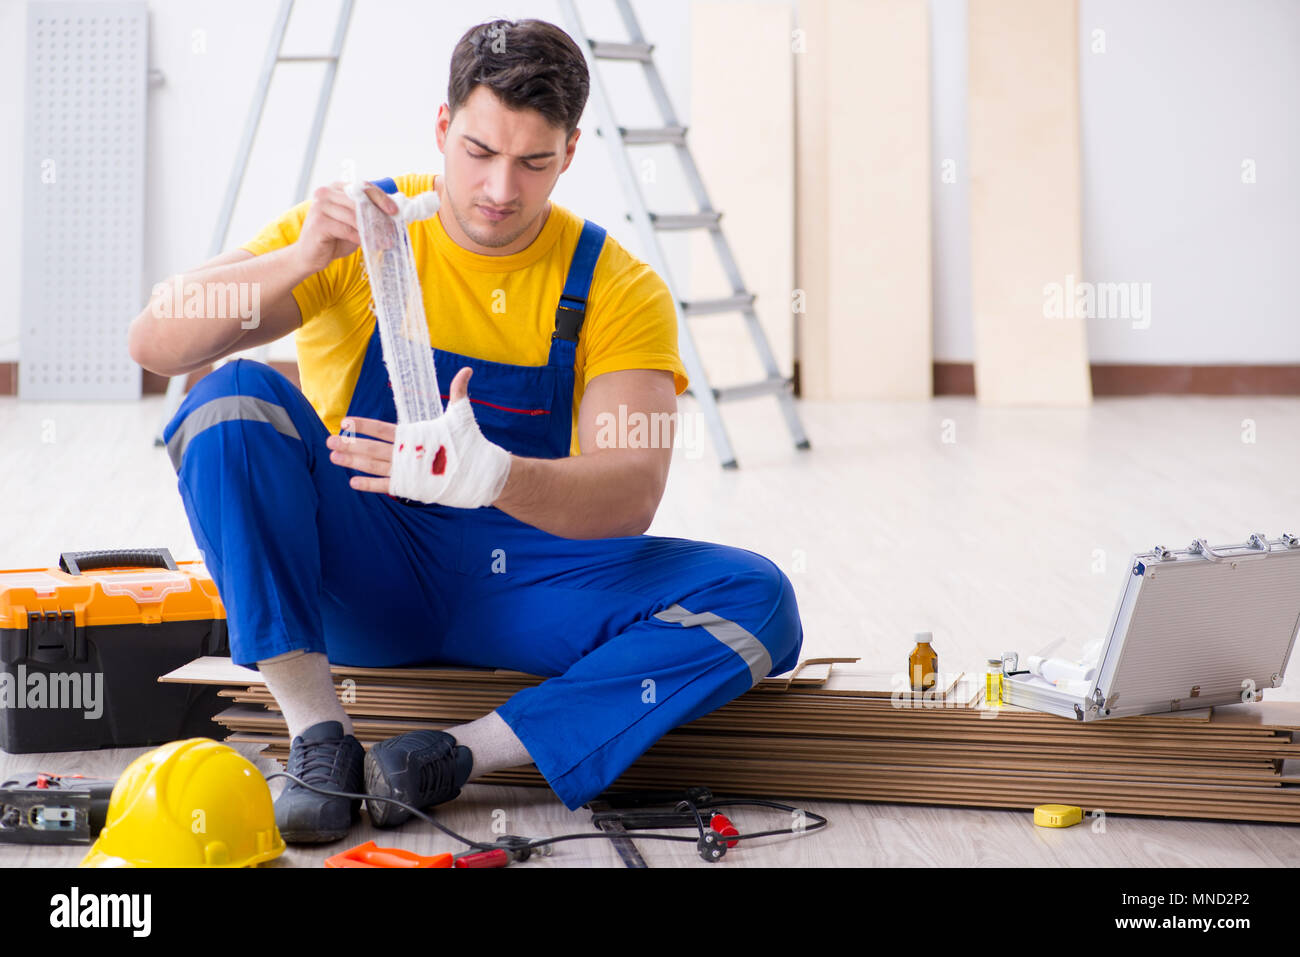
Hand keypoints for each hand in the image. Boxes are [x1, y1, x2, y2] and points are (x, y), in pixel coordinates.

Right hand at [294, 181, 398, 275]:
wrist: (310, 255)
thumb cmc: (335, 238)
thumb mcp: (354, 224)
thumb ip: (367, 215)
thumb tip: (393, 214)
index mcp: (336, 188)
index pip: (362, 187)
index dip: (381, 198)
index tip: (394, 211)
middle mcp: (326, 193)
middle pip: (360, 200)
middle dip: (378, 216)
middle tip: (392, 229)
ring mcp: (320, 207)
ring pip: (354, 216)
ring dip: (372, 230)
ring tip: (384, 240)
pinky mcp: (318, 223)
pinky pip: (347, 230)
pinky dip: (361, 238)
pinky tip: (370, 245)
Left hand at [326, 367, 512, 507]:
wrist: (481, 473)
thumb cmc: (470, 442)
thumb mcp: (462, 415)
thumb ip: (458, 392)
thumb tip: (467, 369)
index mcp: (415, 435)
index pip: (382, 428)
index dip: (363, 425)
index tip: (345, 422)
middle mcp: (406, 453)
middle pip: (371, 448)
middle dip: (349, 444)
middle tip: (329, 442)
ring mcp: (407, 471)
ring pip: (373, 466)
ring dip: (352, 462)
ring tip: (334, 458)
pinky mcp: (411, 487)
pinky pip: (385, 486)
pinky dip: (368, 485)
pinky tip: (352, 482)